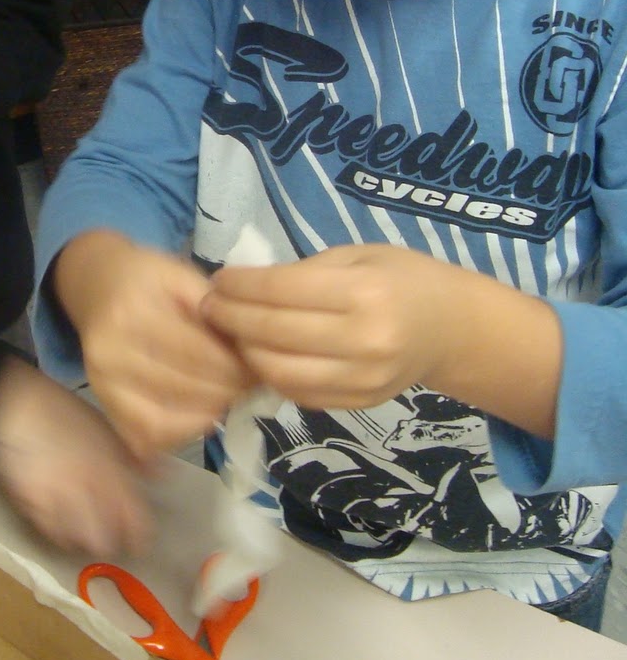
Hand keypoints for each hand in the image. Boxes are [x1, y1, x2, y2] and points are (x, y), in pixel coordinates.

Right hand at [0, 356, 152, 555]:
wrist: (18, 403)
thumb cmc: (65, 412)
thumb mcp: (107, 428)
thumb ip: (135, 456)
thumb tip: (164, 475)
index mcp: (112, 470)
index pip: (135, 519)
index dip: (140, 538)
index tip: (139, 544)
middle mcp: (90, 488)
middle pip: (107, 538)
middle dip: (110, 544)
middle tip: (108, 542)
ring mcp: (59, 496)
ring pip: (79, 541)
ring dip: (83, 543)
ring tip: (83, 539)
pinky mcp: (31, 501)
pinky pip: (50, 533)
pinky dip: (57, 536)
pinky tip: (59, 530)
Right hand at [53, 231, 248, 458]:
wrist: (94, 284)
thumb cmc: (144, 277)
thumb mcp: (179, 274)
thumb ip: (213, 310)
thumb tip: (250, 352)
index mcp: (132, 313)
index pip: (196, 354)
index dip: (235, 367)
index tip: (259, 368)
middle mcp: (110, 353)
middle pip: (183, 388)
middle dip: (227, 391)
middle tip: (251, 386)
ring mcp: (102, 383)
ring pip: (166, 420)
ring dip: (207, 414)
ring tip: (229, 397)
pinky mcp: (103, 403)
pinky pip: (146, 436)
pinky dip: (180, 433)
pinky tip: (201, 414)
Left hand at [199, 243, 560, 433]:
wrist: (450, 328)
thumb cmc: (401, 278)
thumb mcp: (357, 255)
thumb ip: (304, 272)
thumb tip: (241, 286)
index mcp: (364, 292)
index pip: (280, 290)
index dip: (238, 286)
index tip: (217, 280)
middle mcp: (364, 340)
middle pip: (273, 333)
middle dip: (230, 318)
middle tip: (209, 307)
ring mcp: (362, 378)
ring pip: (278, 372)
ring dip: (243, 352)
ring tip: (229, 333)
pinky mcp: (358, 403)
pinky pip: (297, 394)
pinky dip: (269, 376)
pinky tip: (258, 356)